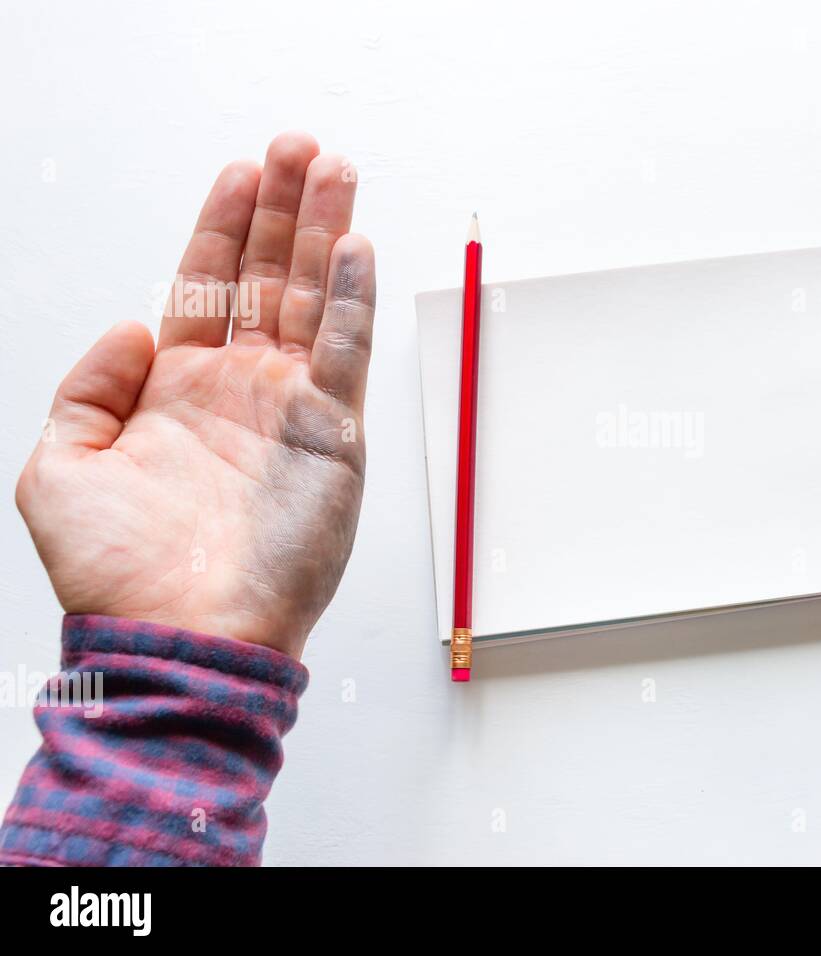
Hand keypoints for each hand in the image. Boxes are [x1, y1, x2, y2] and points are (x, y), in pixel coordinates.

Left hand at [16, 132, 375, 659]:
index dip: (223, 224)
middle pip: (267, 277)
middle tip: (300, 151)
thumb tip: (131, 325)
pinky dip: (351, 300)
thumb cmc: (119, 571)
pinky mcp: (334, 435)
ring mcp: (291, 408)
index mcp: (177, 390)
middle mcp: (240, 389)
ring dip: (325, 235)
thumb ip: (87, 388)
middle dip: (284, 210)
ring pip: (312, 300)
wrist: (183, 635)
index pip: (206, 283)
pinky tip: (355, 249)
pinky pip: (346, 352)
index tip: (241, 172)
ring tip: (334, 174)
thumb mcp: (56, 468)